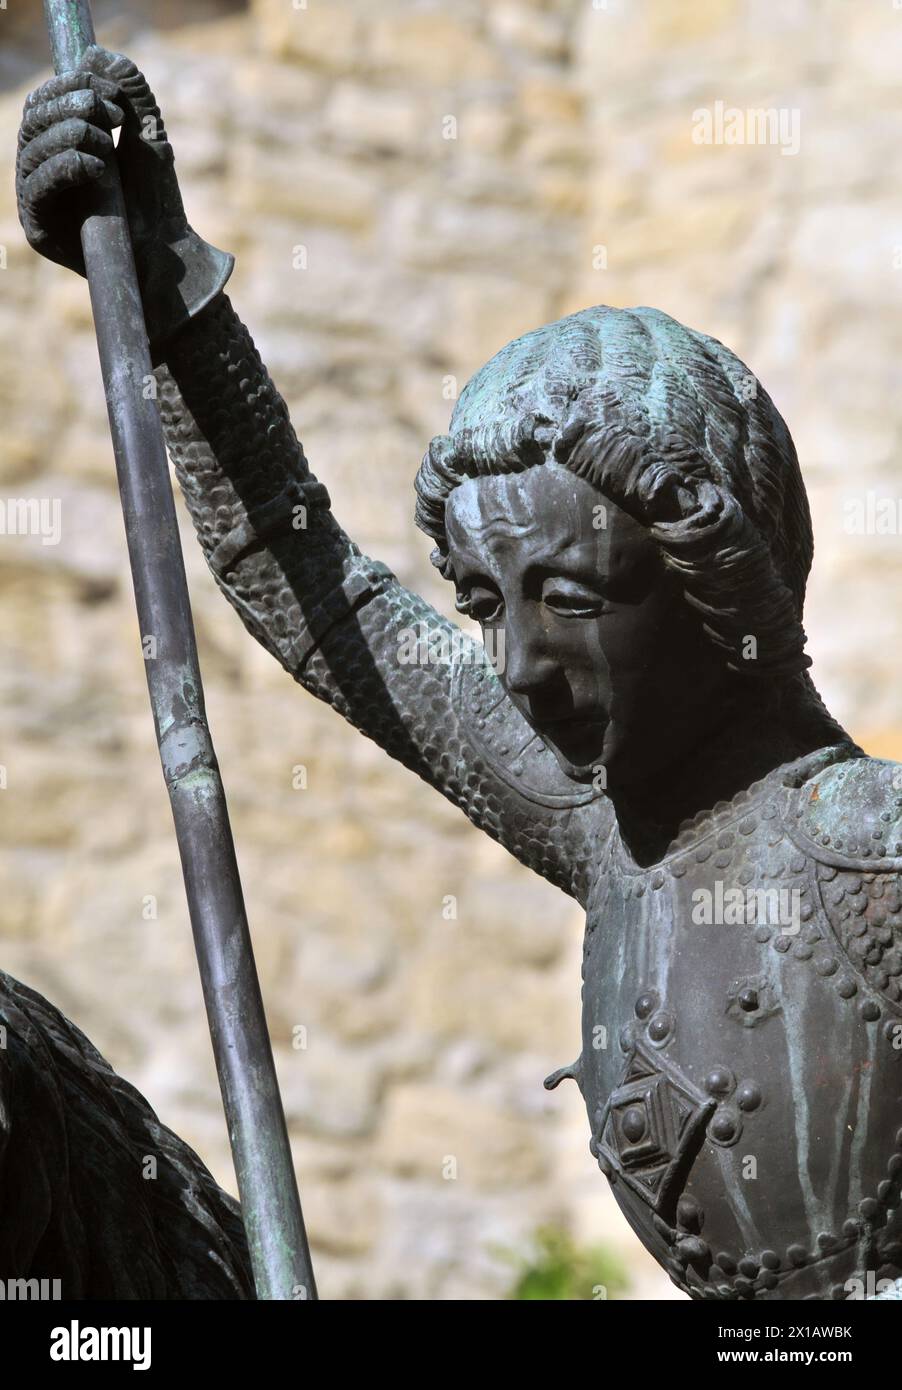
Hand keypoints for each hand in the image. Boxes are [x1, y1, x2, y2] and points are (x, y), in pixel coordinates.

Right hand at [16, 46, 231, 346]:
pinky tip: (96, 167)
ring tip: (107, 144)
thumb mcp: (147, 133)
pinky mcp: (39, 228)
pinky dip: (66, 167)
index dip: (68, 84)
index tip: (109, 94)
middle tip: (110, 115)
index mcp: (58, 143)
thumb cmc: (156, 197)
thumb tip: (95, 51)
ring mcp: (36, 198)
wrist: (168, 252)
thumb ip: (128, 90)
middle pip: (33, 118)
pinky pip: (37, 186)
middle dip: (71, 106)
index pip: (44, 101)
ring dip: (71, 134)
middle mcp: (41, 167)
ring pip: (31, 147)